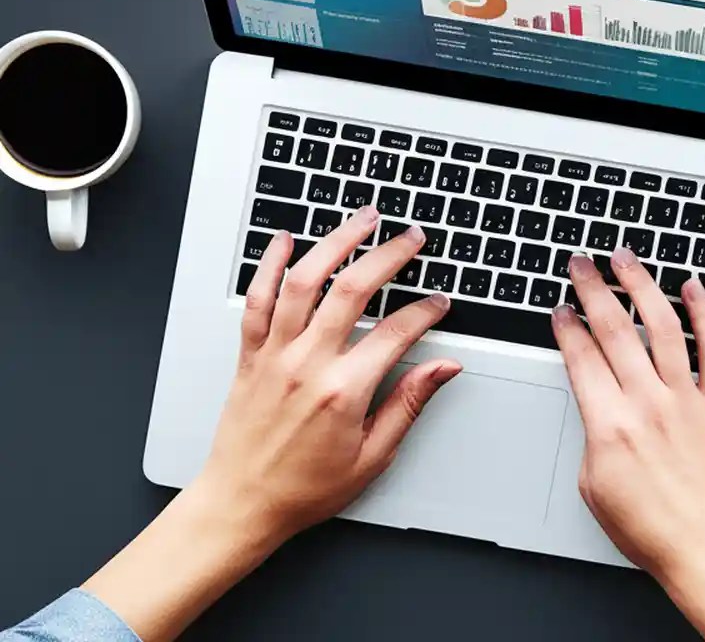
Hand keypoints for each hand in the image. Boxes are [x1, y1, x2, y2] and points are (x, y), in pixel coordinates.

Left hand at [84, 208, 462, 641]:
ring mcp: (274, 355)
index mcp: (343, 391)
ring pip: (304, 281)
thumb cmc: (304, 489)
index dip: (425, 311)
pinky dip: (269, 265)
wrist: (242, 503)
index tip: (440, 303)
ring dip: (335, 243)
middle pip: (353, 290)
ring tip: (361, 221)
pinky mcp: (249, 356)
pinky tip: (285, 241)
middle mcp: (307, 364)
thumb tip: (442, 369)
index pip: (396, 333)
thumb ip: (408, 404)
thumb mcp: (373, 456)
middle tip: (411, 238)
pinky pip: (257, 299)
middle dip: (388, 256)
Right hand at [554, 250, 704, 641]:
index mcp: (609, 424)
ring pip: (662, 325)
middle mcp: (647, 403)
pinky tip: (692, 288)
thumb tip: (593, 398)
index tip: (560, 307)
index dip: (567, 325)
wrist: (704, 547)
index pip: (581, 356)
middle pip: (614, 328)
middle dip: (592, 288)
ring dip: (641, 285)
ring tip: (626, 259)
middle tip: (581, 264)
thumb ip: (590, 431)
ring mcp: (686, 399)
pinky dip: (704, 312)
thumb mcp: (592, 483)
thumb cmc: (648, 527)